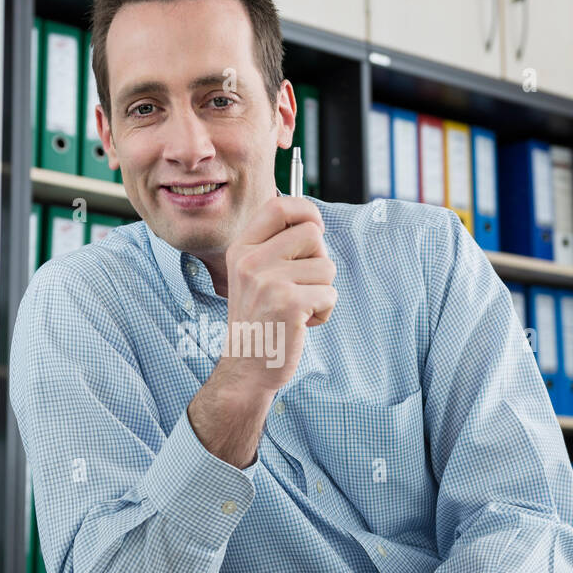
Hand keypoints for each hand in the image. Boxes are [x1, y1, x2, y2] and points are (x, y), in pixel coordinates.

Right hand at [220, 196, 336, 394]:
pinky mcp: (288, 303)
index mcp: (242, 249)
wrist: (246, 367)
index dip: (306, 210)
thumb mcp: (254, 275)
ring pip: (326, 266)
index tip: (315, 227)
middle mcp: (250, 261)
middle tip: (301, 285)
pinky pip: (330, 294)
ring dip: (322, 290)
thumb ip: (276, 246)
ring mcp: (268, 282)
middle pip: (312, 234)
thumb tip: (314, 222)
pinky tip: (302, 323)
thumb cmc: (260, 320)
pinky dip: (324, 311)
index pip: (278, 205)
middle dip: (319, 260)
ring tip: (299, 307)